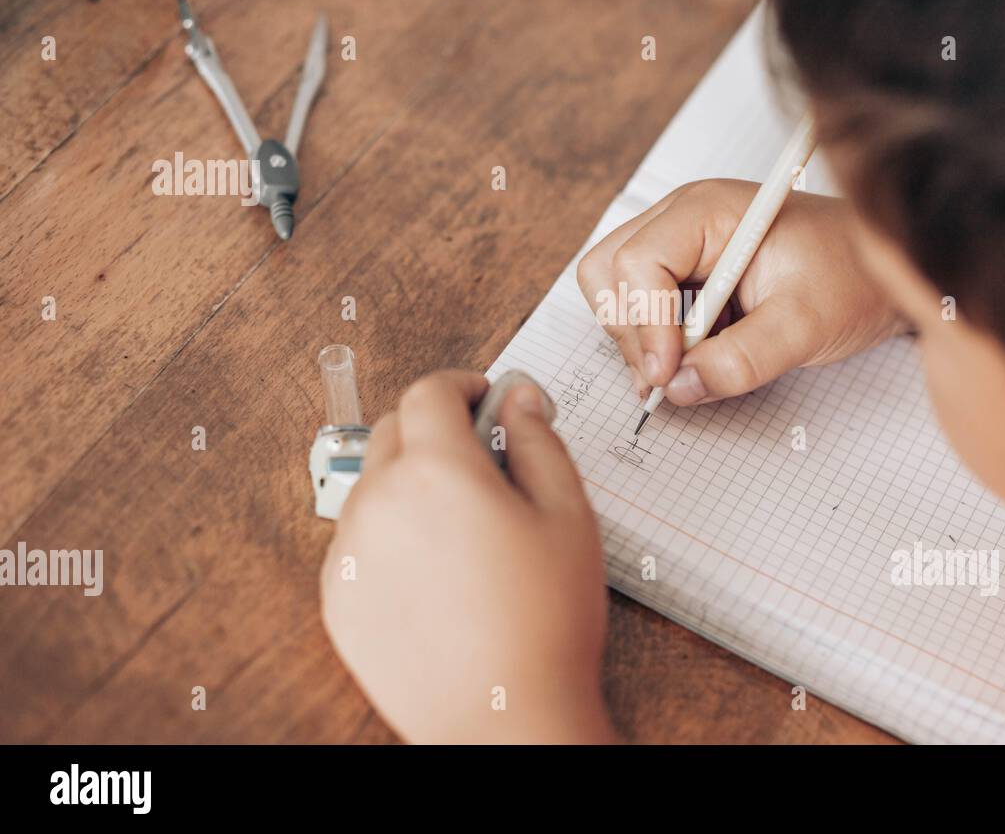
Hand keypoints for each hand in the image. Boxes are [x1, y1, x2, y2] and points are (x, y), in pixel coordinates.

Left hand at [320, 371, 614, 743]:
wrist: (504, 719)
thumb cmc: (545, 623)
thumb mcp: (568, 514)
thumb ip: (539, 440)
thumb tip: (519, 398)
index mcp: (437, 470)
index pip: (429, 391)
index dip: (463, 384)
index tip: (486, 398)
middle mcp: (379, 501)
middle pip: (393, 429)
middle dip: (435, 427)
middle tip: (483, 461)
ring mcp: (349, 552)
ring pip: (373, 485)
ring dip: (411, 482)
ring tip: (465, 531)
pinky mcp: (336, 597)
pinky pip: (359, 539)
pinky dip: (392, 534)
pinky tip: (439, 573)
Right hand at [577, 179, 902, 404]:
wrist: (883, 275)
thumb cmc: (853, 278)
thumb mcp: (806, 324)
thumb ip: (742, 359)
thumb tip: (681, 389)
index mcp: (707, 210)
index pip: (637, 261)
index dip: (644, 324)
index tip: (668, 375)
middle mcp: (682, 220)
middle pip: (607, 274)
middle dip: (632, 332)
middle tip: (673, 375)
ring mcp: (680, 247)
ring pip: (616, 296)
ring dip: (642, 342)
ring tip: (694, 367)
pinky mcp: (685, 276)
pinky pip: (643, 312)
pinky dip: (658, 346)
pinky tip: (700, 360)